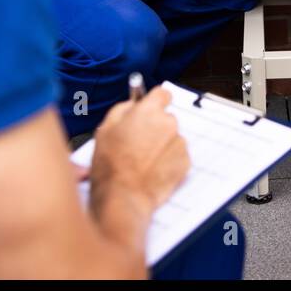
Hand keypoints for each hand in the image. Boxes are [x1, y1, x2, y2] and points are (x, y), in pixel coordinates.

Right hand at [89, 85, 189, 213]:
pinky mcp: (185, 161)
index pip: (162, 94)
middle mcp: (168, 123)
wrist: (123, 196)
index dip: (154, 101)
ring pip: (171, 137)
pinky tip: (151, 170)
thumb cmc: (112, 166)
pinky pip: (177, 155)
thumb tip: (133, 105)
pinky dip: (168, 160)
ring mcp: (179, 143)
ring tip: (142, 161)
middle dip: (155, 127)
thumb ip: (122, 110)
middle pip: (166, 118)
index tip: (150, 108)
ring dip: (161, 144)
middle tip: (138, 142)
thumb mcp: (105, 129)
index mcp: (148, 111)